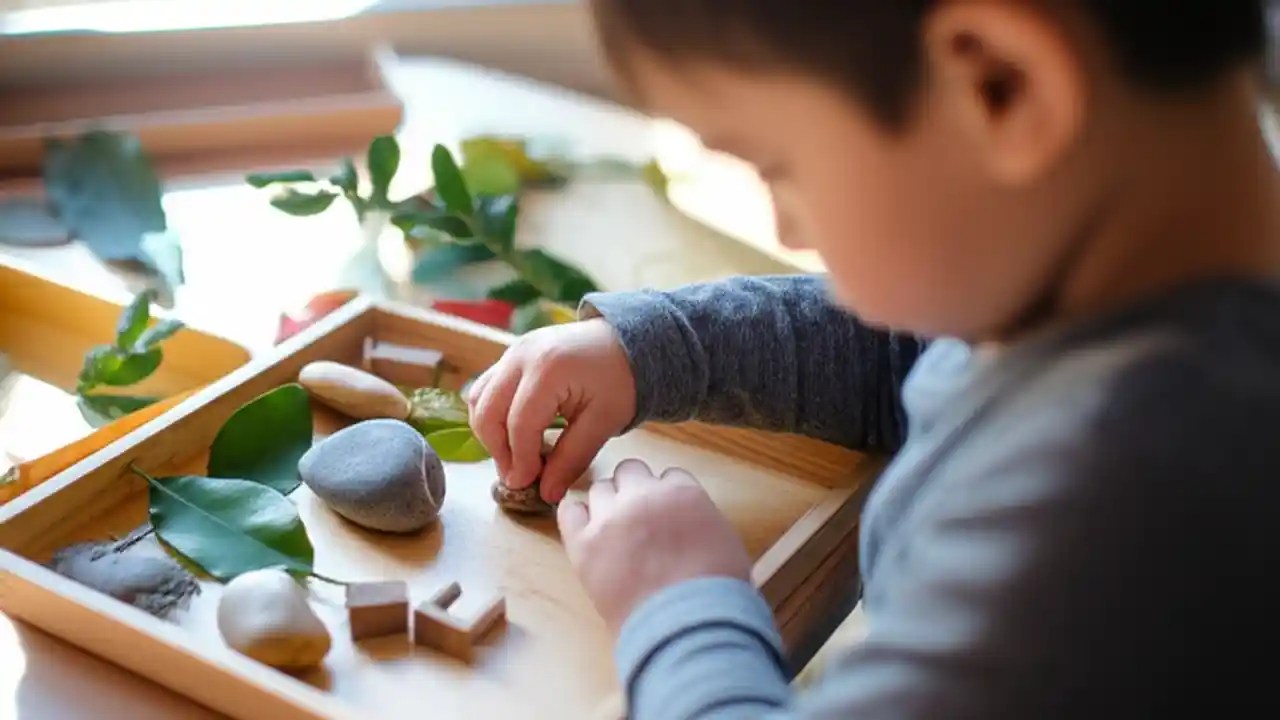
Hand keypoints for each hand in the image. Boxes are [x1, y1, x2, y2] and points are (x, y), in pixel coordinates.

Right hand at [466, 319, 636, 502]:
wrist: (626, 345)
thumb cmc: (621, 380)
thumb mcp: (603, 422)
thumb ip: (572, 458)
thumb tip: (547, 494)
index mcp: (548, 369)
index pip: (520, 425)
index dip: (520, 461)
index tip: (527, 485)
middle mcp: (521, 356)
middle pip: (488, 412)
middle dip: (499, 450)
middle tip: (518, 476)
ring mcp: (512, 352)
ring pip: (479, 399)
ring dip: (490, 433)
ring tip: (515, 457)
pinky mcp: (510, 355)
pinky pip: (486, 388)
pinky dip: (492, 415)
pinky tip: (513, 434)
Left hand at [558, 459, 752, 633]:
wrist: (685, 626)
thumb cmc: (715, 592)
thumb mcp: (723, 541)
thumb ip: (700, 517)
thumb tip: (688, 519)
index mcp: (682, 492)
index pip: (668, 475)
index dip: (667, 494)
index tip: (667, 513)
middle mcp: (643, 496)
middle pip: (630, 471)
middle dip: (635, 490)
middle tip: (640, 518)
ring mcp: (610, 518)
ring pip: (599, 488)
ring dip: (607, 504)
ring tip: (615, 531)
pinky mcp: (583, 545)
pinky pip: (568, 512)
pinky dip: (576, 516)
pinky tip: (586, 530)